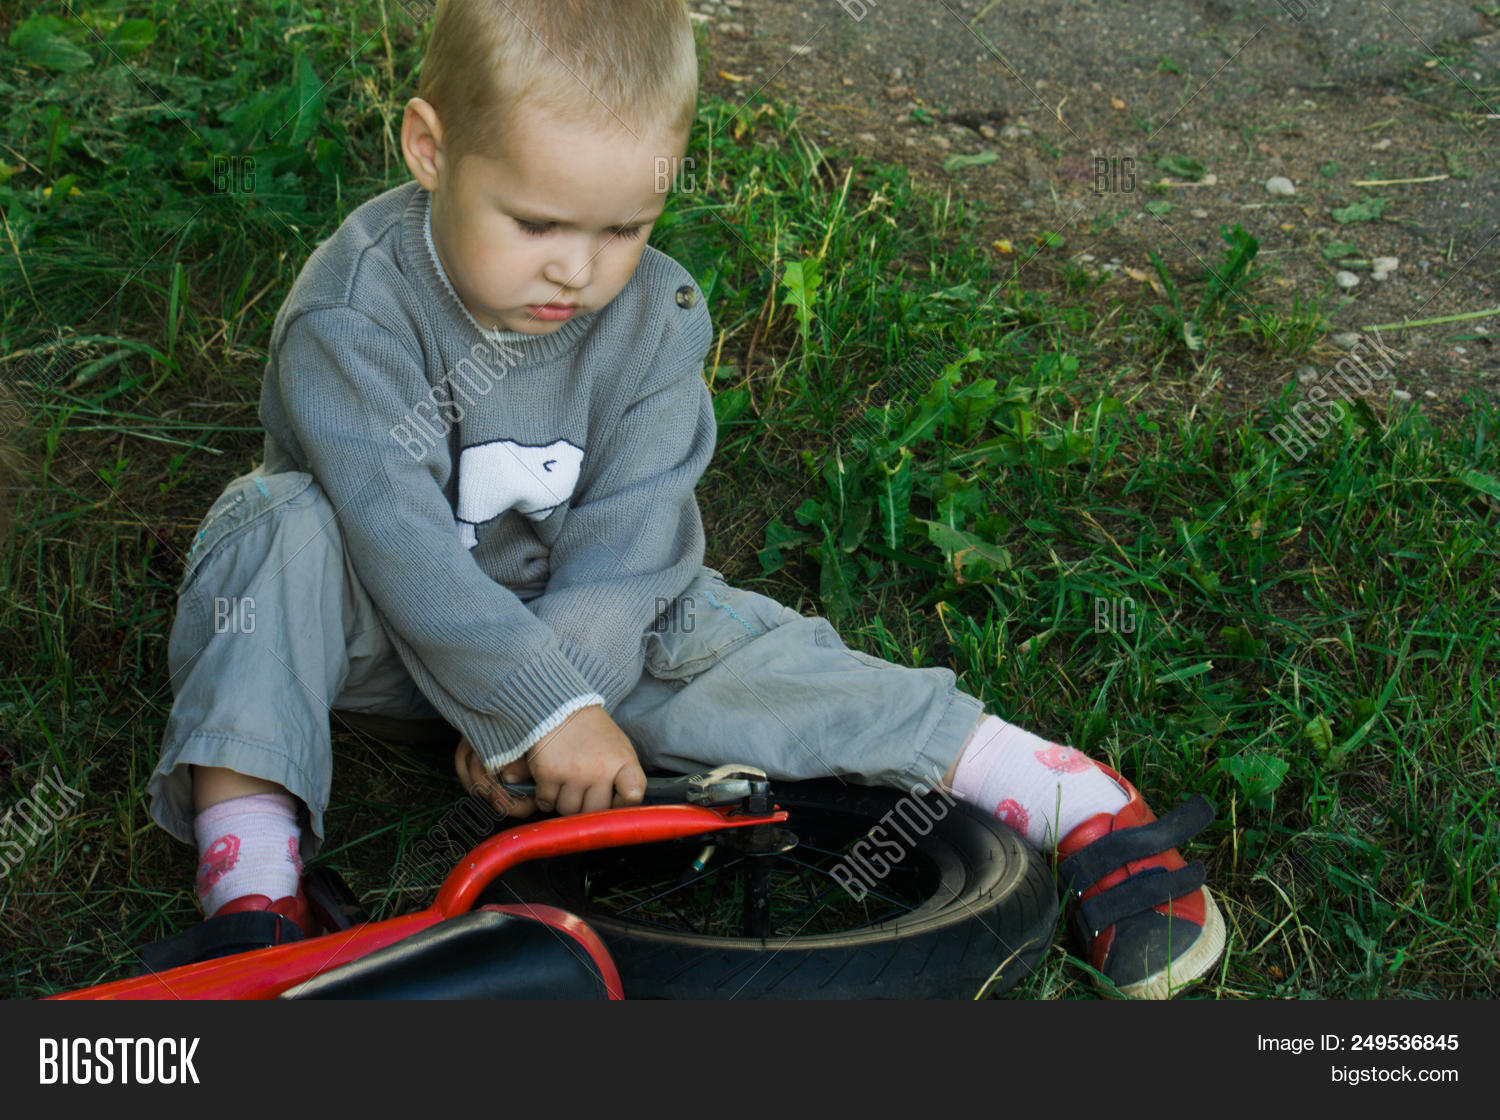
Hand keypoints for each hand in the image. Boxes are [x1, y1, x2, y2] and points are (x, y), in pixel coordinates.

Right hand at [453, 705, 645, 817]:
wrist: (557, 705)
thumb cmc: (590, 730)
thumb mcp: (618, 746)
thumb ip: (623, 775)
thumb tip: (622, 807)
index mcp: (622, 761)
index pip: (634, 795)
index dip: (623, 804)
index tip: (614, 801)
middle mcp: (600, 770)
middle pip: (595, 811)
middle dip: (587, 805)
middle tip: (582, 789)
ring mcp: (574, 773)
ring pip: (568, 810)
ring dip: (564, 801)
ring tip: (565, 781)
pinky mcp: (549, 774)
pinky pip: (546, 802)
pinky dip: (545, 797)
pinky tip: (550, 781)